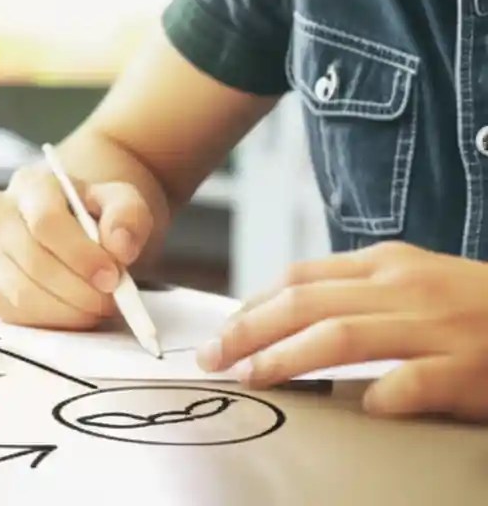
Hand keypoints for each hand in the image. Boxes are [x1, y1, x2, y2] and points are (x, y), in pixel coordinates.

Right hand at [0, 158, 153, 329]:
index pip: (46, 223)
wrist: (69, 225)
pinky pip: (17, 314)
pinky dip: (52, 320)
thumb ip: (128, 215)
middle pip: (33, 262)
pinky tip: (74, 310)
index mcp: (30, 185)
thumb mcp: (121, 201)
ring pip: (22, 294)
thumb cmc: (94, 213)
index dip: (81, 256)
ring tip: (95, 305)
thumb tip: (120, 246)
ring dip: (68, 310)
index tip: (112, 277)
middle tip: (110, 299)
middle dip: (79, 290)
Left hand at [198, 242, 487, 421]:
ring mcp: (438, 328)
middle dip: (248, 331)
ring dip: (286, 358)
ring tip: (251, 377)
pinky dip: (382, 394)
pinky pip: (413, 382)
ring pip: (342, 336)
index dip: (252, 305)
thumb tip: (288, 313)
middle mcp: (406, 289)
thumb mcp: (417, 281)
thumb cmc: (478, 307)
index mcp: (389, 264)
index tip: (222, 331)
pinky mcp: (468, 369)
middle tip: (211, 358)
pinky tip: (361, 408)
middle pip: (305, 304)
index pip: (301, 278)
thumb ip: (359, 291)